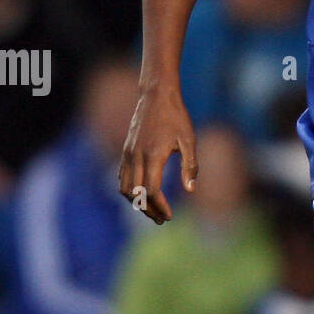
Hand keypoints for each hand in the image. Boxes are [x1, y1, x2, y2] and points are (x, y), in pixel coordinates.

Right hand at [118, 84, 196, 223]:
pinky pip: (122, 177)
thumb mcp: (189, 140)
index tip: (170, 216)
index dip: (160, 207)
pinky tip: (143, 194)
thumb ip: (190, 166)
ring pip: (124, 188)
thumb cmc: (176, 116)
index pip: (151, 191)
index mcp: (153, 155)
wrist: (156, 94)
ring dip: (136, 203)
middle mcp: (136, 156)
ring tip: (153, 211)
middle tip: (162, 219)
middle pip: (135, 194)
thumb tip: (190, 190)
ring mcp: (128, 153)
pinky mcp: (125, 150)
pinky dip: (130, 190)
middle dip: (148, 210)